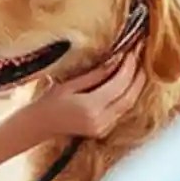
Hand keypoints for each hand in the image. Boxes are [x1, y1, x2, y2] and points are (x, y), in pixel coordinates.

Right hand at [21, 50, 146, 139]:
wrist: (39, 125)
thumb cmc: (49, 102)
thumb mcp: (70, 84)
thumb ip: (96, 74)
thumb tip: (117, 59)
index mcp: (90, 108)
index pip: (119, 85)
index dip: (129, 67)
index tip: (132, 50)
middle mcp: (101, 120)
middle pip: (130, 96)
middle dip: (138, 75)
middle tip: (140, 55)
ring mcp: (104, 128)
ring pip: (129, 105)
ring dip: (136, 85)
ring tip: (138, 66)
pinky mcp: (104, 130)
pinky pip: (123, 110)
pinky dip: (128, 95)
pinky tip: (129, 82)